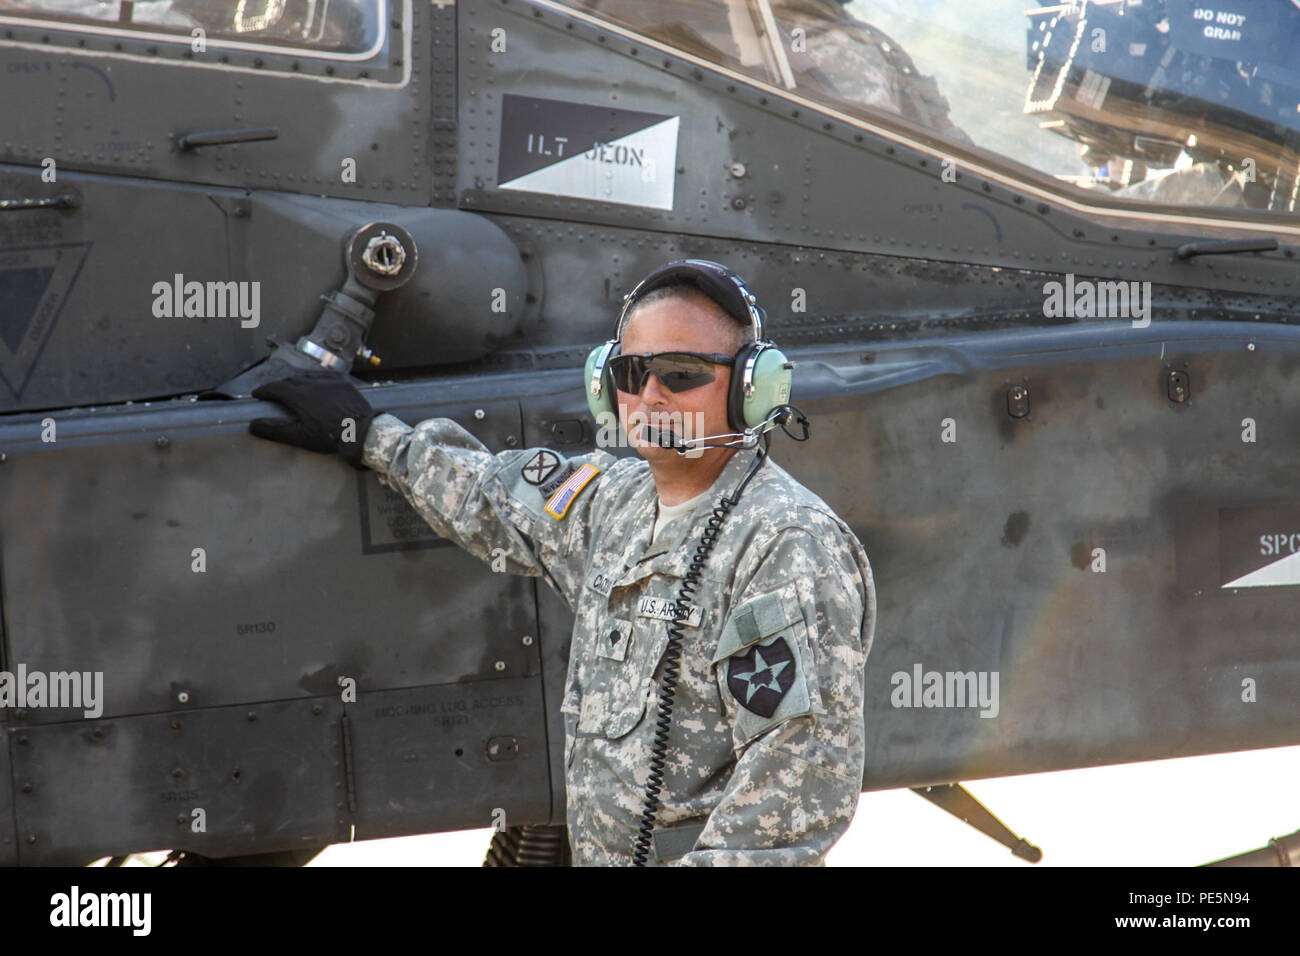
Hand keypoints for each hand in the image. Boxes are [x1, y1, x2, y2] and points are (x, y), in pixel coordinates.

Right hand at [249, 370, 378, 466]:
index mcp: (299, 396)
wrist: (361, 431)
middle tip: (274, 393)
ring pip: (307, 376)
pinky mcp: (343, 382)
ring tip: (292, 388)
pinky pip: (324, 376)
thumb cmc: (330, 436)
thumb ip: (274, 431)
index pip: (275, 388)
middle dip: (279, 386)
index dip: (264, 390)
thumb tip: (253, 426)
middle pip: (290, 380)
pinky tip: (315, 384)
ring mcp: (329, 381)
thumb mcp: (299, 437)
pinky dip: (314, 379)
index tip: (258, 394)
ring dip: (296, 381)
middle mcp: (312, 383)